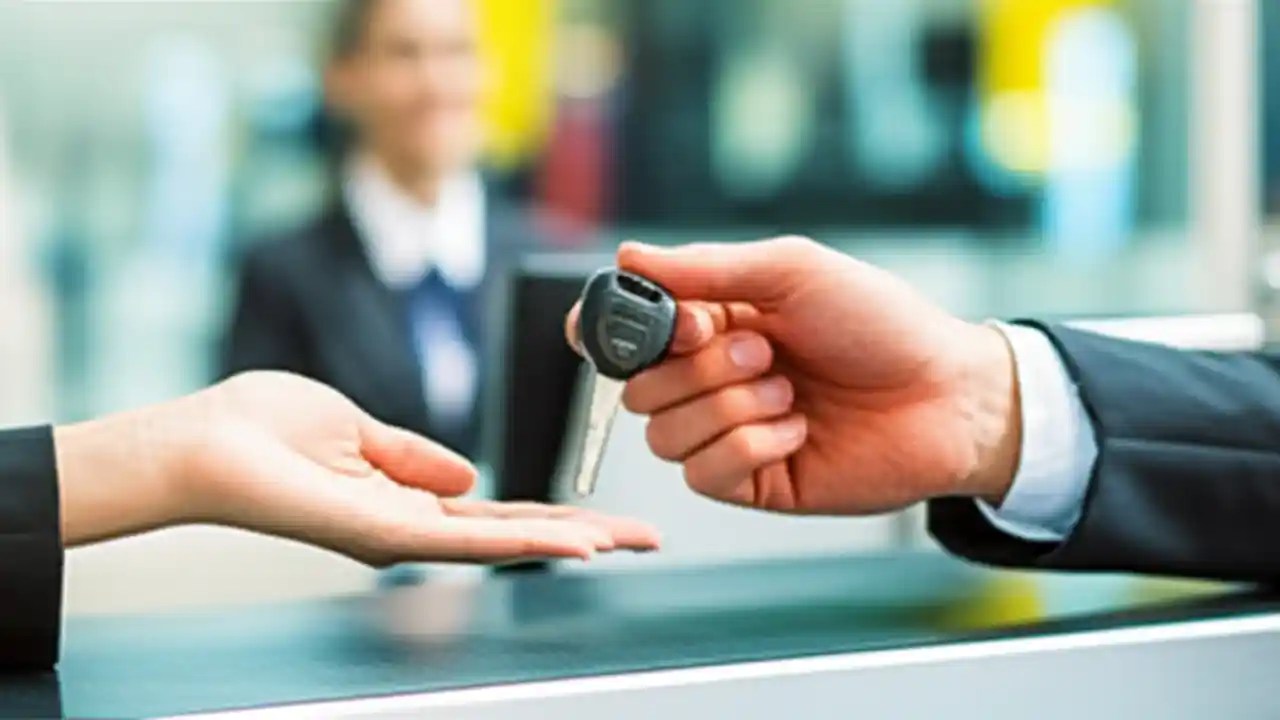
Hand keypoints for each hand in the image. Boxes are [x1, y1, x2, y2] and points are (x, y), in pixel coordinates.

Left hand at [55, 372, 659, 564]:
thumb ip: (414, 453)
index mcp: (404, 498)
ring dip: (569, 540)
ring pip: (502, 542)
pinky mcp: (386, 535)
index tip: (603, 516)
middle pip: (514, 531)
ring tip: (626, 540)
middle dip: (583, 533)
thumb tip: (467, 473)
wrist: (204, 443)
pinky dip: (524, 541)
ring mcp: (400, 535)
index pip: (496, 510)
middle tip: (647, 537)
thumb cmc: (259, 429)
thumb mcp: (356, 427)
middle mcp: (410, 526)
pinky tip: (568, 541)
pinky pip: (467, 539)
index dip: (553, 512)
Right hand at [567, 237, 1021, 515]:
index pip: (632, 335)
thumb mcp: (793, 271)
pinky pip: (703, 473)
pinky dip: (749, 446)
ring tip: (790, 393)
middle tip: (767, 352)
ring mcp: (730, 433)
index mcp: (715, 324)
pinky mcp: (752, 481)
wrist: (946, 396)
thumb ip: (707, 267)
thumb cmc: (881, 324)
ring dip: (730, 408)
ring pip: (663, 435)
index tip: (680, 325)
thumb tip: (628, 257)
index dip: (633, 333)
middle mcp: (714, 380)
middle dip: (701, 369)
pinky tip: (797, 431)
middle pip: (640, 389)